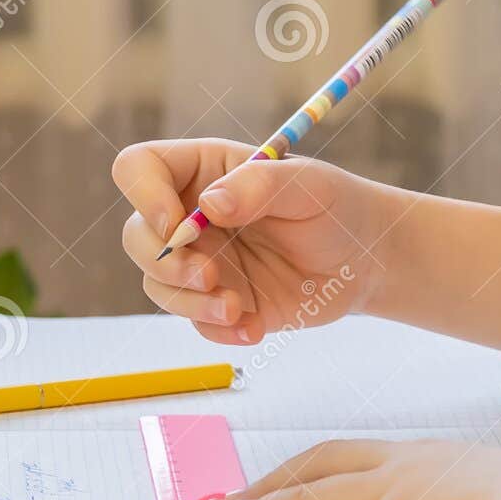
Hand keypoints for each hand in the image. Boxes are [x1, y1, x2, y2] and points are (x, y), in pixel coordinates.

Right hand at [111, 139, 397, 345]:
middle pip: (137, 236)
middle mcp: (188, 216)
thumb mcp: (310, 185)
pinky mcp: (209, 302)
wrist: (363, 264)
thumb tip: (210, 205)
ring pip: (155, 284)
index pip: (138, 169)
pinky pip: (190, 322)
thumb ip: (261, 186)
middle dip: (166, 263)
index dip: (143, 194)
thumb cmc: (337, 209)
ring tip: (237, 309)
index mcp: (202, 171)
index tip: (177, 223)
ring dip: (189, 303)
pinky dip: (216, 330)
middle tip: (211, 276)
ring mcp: (196, 261)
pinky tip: (254, 327)